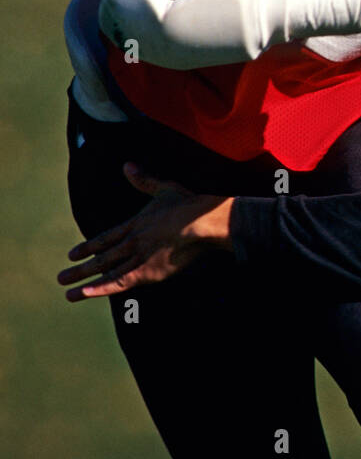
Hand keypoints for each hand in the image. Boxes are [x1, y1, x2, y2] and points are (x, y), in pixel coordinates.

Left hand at [58, 164, 232, 301]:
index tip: (72, 254)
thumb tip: (127, 166)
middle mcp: (132, 242)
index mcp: (136, 224)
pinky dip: (102, 289)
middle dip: (80, 269)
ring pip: (106, 272)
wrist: (202, 223)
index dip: (88, 247)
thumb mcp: (165, 188)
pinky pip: (120, 283)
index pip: (106, 238)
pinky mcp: (147, 272)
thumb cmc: (190, 205)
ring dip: (84, 281)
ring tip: (67, 291)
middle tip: (61, 277)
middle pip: (102, 258)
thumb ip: (145, 180)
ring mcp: (138, 257)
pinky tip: (85, 293)